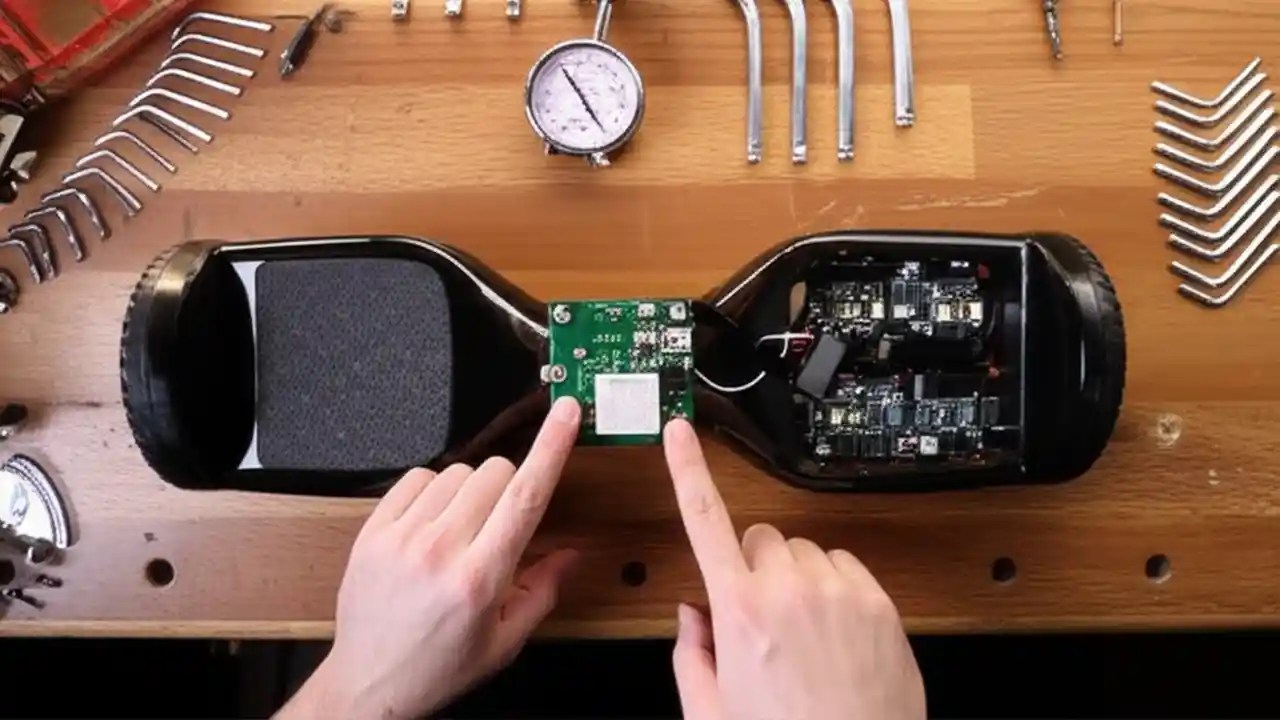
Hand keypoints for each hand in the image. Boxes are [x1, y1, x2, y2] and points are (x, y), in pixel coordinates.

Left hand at [278, 398, 582, 719]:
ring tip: (461, 533)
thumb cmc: (438, 666)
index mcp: (480, 578)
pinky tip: (432, 524)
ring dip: (470, 492)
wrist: (370, 683)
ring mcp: (402, 537)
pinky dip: (433, 491)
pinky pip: (417, 478)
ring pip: (457, 472)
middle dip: (509, 488)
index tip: (566, 412)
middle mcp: (440, 550)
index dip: (552, 447)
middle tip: (499, 526)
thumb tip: (573, 553)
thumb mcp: (505, 641)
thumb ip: (544, 590)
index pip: (526, 496)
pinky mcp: (373, 531)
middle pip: (495, 472)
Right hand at [663, 419, 925, 719]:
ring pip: (805, 550)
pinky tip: (834, 630)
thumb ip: (690, 656)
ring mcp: (838, 592)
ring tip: (803, 633)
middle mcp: (789, 590)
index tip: (679, 432)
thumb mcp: (710, 712)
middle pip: (760, 537)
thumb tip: (692, 616)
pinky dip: (836, 586)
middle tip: (762, 616)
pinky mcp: (878, 602)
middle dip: (755, 566)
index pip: (704, 521)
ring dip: (798, 577)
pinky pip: (846, 564)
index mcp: (738, 612)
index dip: (687, 469)